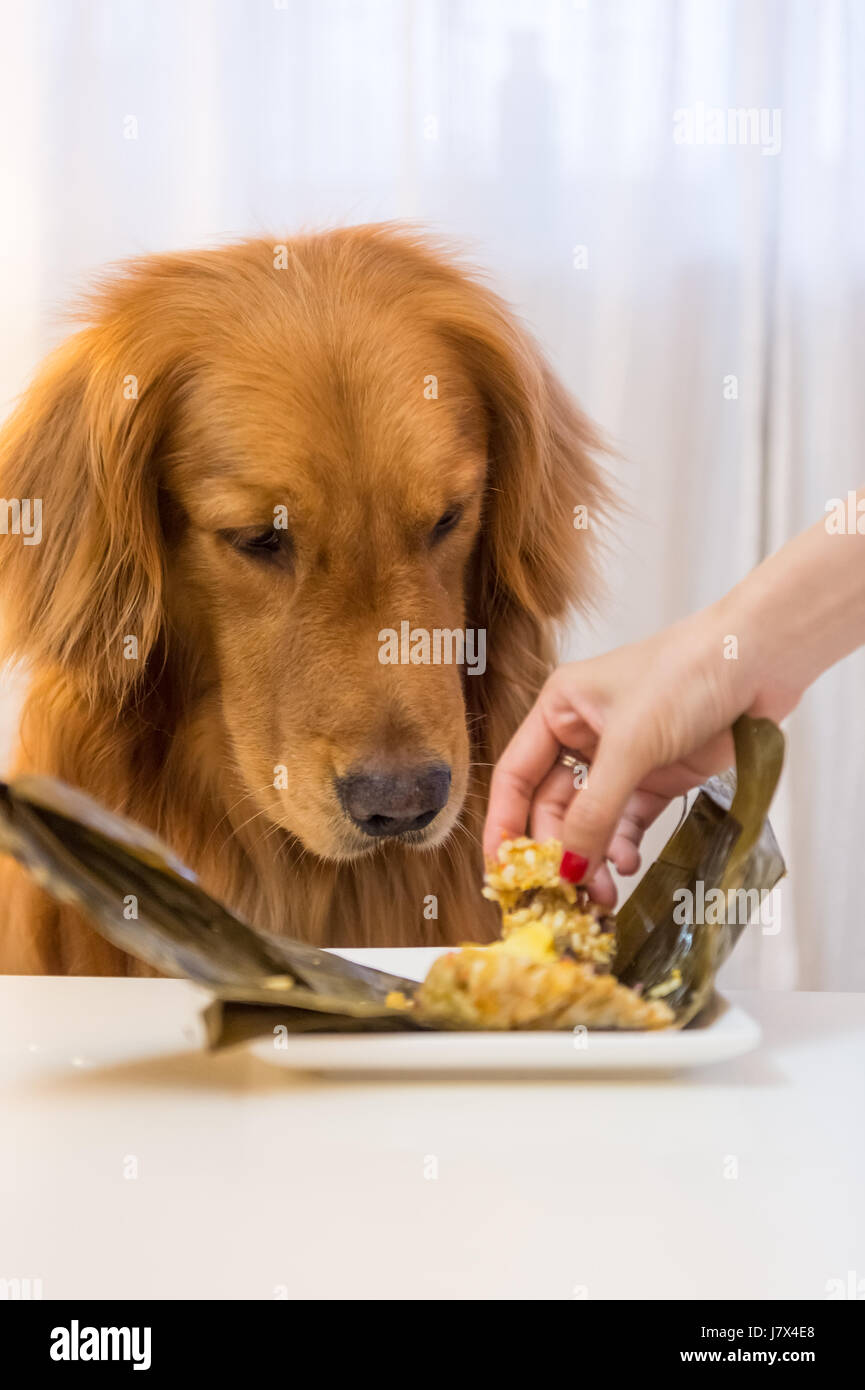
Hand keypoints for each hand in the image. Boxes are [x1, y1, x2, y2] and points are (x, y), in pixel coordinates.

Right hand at [483, 599, 799, 905]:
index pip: (516, 775)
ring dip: (594, 856)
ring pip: (592, 820)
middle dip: (560, 850)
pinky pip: (629, 821)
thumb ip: (594, 811)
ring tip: (604, 892)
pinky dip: (624, 846)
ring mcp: (624, 757)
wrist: (761, 660)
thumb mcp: (630, 744)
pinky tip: (628, 863)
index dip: (504, 823)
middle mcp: (585, 733)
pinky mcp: (660, 775)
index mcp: (559, 709)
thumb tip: (568, 870)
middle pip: (553, 806)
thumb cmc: (687, 673)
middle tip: (565, 894)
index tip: (501, 871)